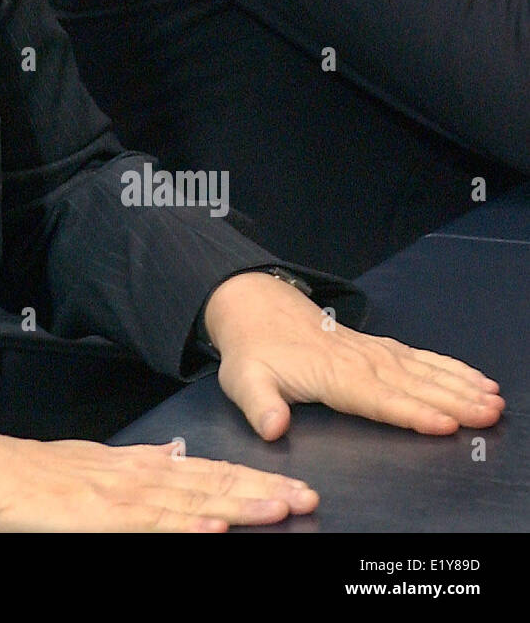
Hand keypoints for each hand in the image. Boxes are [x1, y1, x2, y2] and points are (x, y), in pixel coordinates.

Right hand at [0, 431, 318, 531]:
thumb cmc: (40, 475)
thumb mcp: (96, 459)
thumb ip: (139, 459)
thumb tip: (173, 452)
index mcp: (139, 465)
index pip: (208, 471)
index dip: (252, 479)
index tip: (290, 485)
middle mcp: (140, 476)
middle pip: (213, 483)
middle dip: (263, 492)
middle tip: (308, 497)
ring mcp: (125, 496)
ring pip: (195, 502)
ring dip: (242, 506)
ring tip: (281, 510)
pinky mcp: (106, 517)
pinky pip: (155, 523)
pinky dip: (189, 524)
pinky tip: (218, 526)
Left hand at [203, 270, 504, 439]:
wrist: (254, 306)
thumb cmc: (252, 350)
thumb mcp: (243, 379)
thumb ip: (259, 406)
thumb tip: (273, 428)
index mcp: (330, 374)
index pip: (376, 398)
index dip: (410, 412)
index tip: (444, 423)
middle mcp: (357, 361)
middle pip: (410, 385)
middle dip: (451, 400)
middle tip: (488, 413)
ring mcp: (370, 351)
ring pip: (421, 370)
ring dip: (459, 384)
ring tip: (492, 399)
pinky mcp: (376, 347)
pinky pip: (418, 356)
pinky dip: (449, 366)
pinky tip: (475, 377)